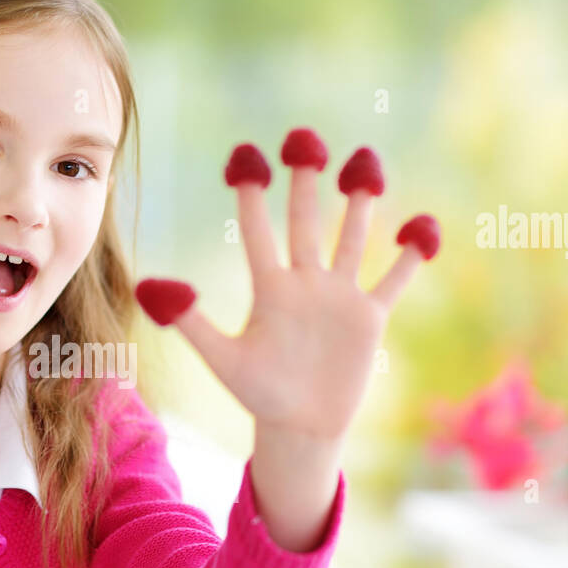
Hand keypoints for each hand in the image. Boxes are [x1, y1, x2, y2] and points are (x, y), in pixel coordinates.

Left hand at [136, 130, 439, 444]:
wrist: (301, 428)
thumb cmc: (258, 394)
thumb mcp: (222, 358)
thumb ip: (189, 321)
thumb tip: (148, 285)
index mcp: (269, 287)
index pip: (257, 229)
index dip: (250, 193)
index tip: (245, 155)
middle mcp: (304, 281)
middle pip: (305, 220)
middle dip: (305, 181)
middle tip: (304, 139)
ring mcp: (339, 295)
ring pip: (352, 236)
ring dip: (359, 201)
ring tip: (364, 160)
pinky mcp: (369, 315)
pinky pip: (394, 278)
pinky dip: (409, 255)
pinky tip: (420, 226)